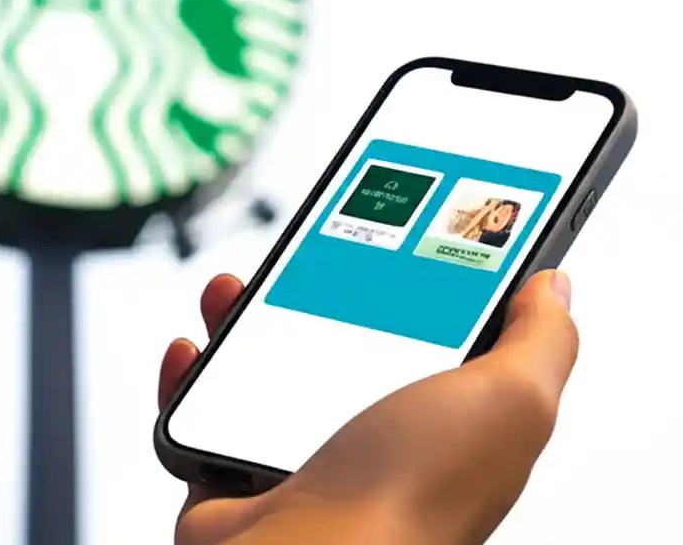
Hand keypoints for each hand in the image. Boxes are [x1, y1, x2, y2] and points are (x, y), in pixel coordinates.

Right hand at [159, 270, 576, 544]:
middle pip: (337, 356)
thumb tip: (553, 288)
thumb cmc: (413, 499)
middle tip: (296, 260)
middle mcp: (371, 455)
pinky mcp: (231, 487)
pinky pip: (200, 424)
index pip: (433, 350)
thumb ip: (541, 341)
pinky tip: (190, 349)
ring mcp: (297, 471)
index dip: (413, 293)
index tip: (391, 241)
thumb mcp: (511, 399)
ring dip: (240, 326)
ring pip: (262, 383)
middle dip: (312, 298)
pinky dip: (187, 382)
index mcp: (442, 434)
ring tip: (230, 289)